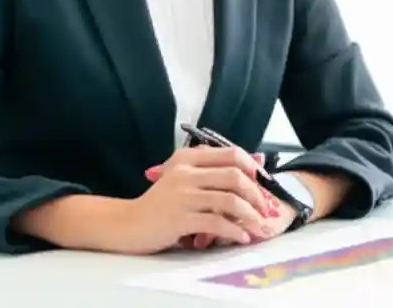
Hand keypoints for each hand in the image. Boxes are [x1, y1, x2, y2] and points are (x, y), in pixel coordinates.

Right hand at [111, 146, 282, 254]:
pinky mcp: (178, 219)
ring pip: (229, 200)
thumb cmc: (160, 203)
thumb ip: (214, 169)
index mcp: (188, 158)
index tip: (263, 184)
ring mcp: (181, 196)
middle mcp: (185, 172)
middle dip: (257, 195)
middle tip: (267, 210)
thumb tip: (257, 160)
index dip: (254, 168)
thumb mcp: (184, 177)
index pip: (232, 154)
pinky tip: (242, 237)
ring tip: (259, 227)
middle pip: (235, 177)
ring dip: (251, 215)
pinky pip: (216, 223)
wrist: (126, 224)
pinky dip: (234, 231)